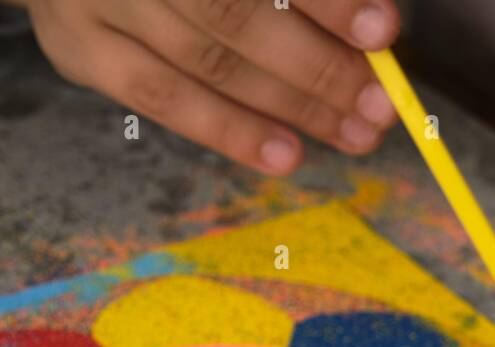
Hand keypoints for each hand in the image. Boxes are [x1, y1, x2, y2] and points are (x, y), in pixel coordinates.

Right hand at [18, 0, 399, 171]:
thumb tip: (367, 25)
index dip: (328, 1)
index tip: (383, 31)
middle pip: (237, 13)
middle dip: (320, 65)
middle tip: (379, 106)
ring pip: (209, 62)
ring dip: (291, 106)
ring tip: (353, 135)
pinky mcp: (81, 48)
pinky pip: (163, 99)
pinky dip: (230, 131)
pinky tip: (285, 155)